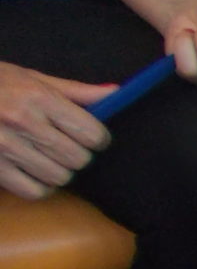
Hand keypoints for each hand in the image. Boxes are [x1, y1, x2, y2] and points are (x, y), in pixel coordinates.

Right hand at [0, 62, 113, 199]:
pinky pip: (34, 191)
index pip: (92, 133)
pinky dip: (40, 186)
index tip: (91, 137)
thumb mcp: (30, 77)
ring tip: (46, 157)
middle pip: (78, 158)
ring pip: (59, 177)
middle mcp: (24, 122)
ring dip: (59, 171)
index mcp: (38, 97)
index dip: (98, 138)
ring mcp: (6, 147)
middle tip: (65, 146)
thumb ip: (75, 91)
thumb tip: (115, 93)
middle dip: (78, 154)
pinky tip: (33, 172)